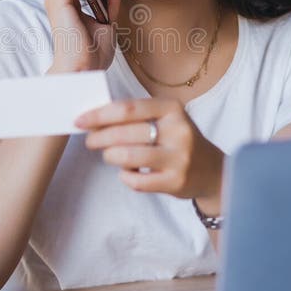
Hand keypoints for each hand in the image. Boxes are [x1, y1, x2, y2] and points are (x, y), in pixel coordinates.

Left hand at [74, 97, 223, 200]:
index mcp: (172, 108)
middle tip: (90, 141)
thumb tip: (93, 117)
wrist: (211, 170)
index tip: (79, 120)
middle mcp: (178, 131)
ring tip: (109, 156)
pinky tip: (128, 173)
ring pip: (128, 157)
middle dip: (99, 137)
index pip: (128, 108)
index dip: (99, 114)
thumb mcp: (164, 119)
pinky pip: (137, 181)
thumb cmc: (176, 140)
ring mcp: (179, 158)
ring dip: (110, 157)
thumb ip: (135, 116)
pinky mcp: (175, 182)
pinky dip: (125, 177)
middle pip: (125, 133)